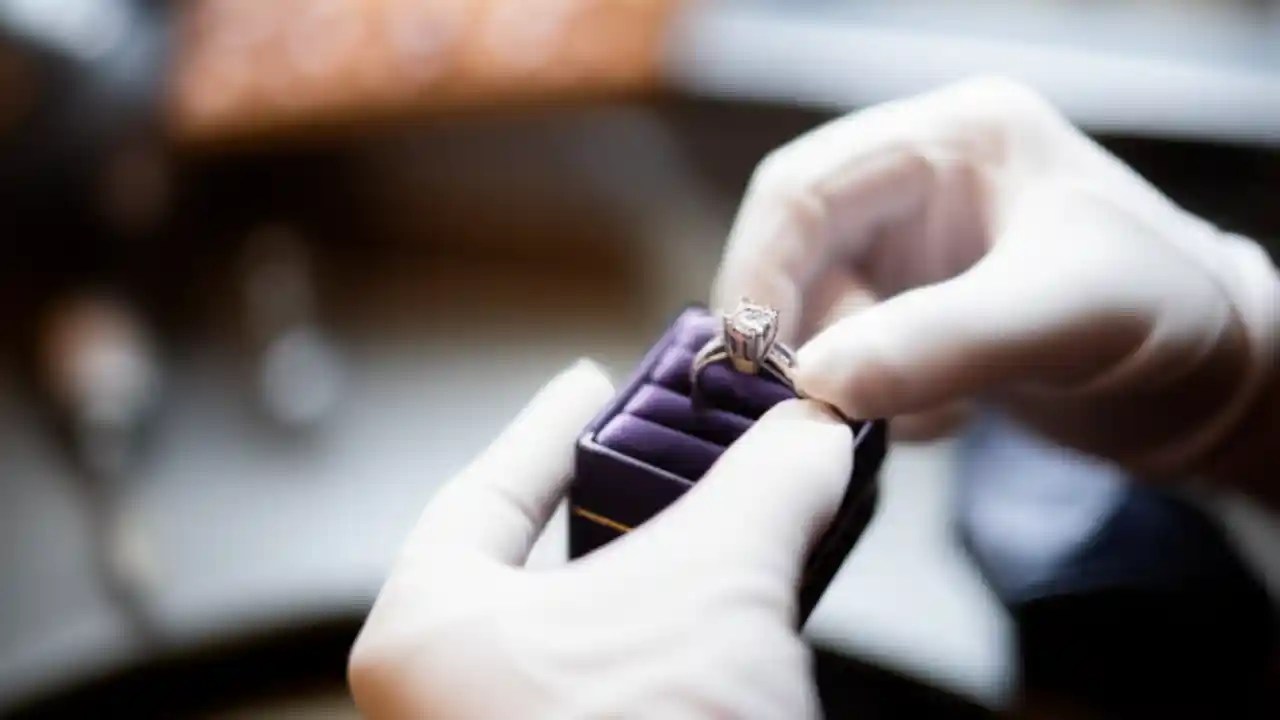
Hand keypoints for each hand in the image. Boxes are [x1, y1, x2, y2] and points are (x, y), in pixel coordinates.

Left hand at [349, 361, 853, 718]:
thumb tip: (815, 426)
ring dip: (668, 576)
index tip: (590, 382)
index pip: (485, 491)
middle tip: (680, 448)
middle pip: (545, 557)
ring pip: (595, 631)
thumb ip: (764, 486)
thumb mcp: (718, 589)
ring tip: (728, 521)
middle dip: (624, 502)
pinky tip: (741, 623)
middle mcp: (452, 698)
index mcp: (431, 636)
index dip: (546, 426)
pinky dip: (684, 643)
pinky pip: (627, 688)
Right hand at [713, 77, 1278, 486]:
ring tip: (918, 415)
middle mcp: (922, 182)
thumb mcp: (1061, 317)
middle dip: (795, 326)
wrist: (1213, 384)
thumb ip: (939, 343)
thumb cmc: (1164, 316)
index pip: (806, 184)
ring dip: (842, 370)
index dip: (761, 267)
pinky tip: (944, 417)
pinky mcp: (919, 306)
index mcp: (953, 138)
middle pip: (798, 245)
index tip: (752, 358)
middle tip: (802, 402)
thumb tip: (817, 382)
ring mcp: (917, 246)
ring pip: (818, 306)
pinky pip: (851, 348)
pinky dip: (872, 392)